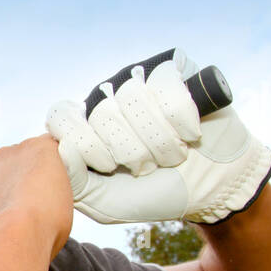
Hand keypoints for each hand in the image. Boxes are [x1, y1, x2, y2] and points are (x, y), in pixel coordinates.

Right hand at [0, 134, 72, 268]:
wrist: (16, 238)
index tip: (7, 218)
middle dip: (11, 185)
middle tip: (30, 207)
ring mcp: (8, 158)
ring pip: (22, 159)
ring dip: (33, 172)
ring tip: (50, 195)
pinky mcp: (38, 150)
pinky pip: (49, 147)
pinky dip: (57, 157)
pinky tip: (66, 171)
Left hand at [43, 48, 270, 224]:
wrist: (209, 187)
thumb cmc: (152, 194)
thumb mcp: (105, 201)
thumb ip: (75, 182)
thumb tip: (62, 148)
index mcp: (84, 124)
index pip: (61, 116)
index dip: (88, 145)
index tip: (110, 168)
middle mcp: (107, 95)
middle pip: (101, 113)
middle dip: (130, 151)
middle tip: (147, 166)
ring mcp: (138, 79)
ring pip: (134, 99)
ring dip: (159, 140)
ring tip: (171, 155)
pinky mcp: (174, 69)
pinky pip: (167, 86)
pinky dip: (183, 121)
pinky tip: (191, 134)